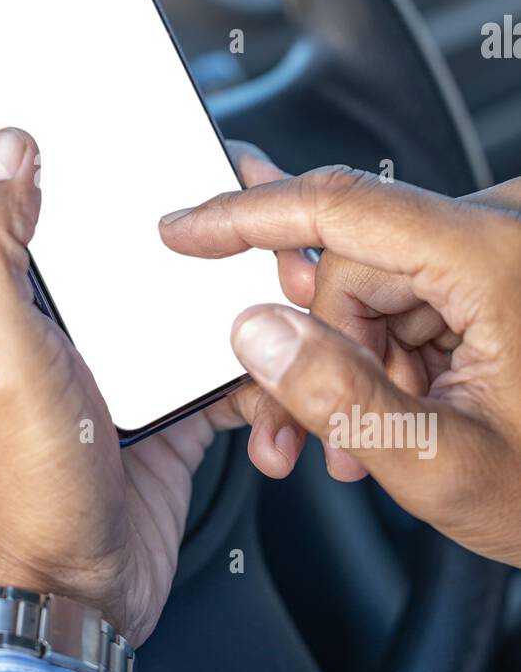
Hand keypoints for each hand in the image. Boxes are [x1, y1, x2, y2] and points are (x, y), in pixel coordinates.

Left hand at [0, 126, 244, 645]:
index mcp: (41, 292)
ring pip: (223, 312)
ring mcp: (137, 371)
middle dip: (246, 256)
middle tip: (291, 276)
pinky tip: (267, 421)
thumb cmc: (19, 484)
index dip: (171, 175)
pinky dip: (266, 394)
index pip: (110, 199)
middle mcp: (89, 322)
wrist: (61, 604)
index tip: (231, 173)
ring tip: (294, 354)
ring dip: (267, 329)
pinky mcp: (175, 419)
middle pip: (183, 252)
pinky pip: (239, 379)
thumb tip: (4, 148)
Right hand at [160, 163, 520, 568]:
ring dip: (351, 363)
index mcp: (496, 257)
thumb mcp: (445, 467)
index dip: (243, 216)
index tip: (182, 230)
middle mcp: (504, 230)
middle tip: (298, 437)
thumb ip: (337, 396)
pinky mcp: (504, 267)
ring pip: (376, 285)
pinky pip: (413, 295)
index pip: (339, 204)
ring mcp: (506, 246)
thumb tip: (257, 331)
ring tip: (357, 446)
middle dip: (316, 350)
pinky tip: (391, 414)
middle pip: (352, 265)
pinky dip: (388, 355)